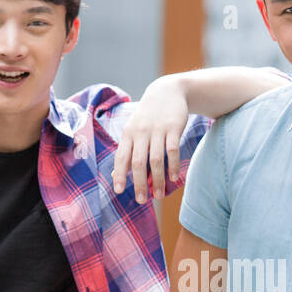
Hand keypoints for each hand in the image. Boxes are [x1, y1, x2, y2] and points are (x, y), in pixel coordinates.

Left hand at [111, 77, 187, 203]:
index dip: (119, 174)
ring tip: (158, 196)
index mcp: (128, 134)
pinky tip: (174, 178)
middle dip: (139, 183)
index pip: (121, 157)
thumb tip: (117, 176)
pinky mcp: (173, 128)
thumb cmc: (148, 117)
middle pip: (138, 162)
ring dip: (157, 180)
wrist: (168, 91)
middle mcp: (140, 132)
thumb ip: (127, 152)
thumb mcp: (133, 130)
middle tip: (141, 200)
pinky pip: (172, 151)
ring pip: (156, 160)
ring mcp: (157, 130)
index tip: (119, 191)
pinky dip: (173, 166)